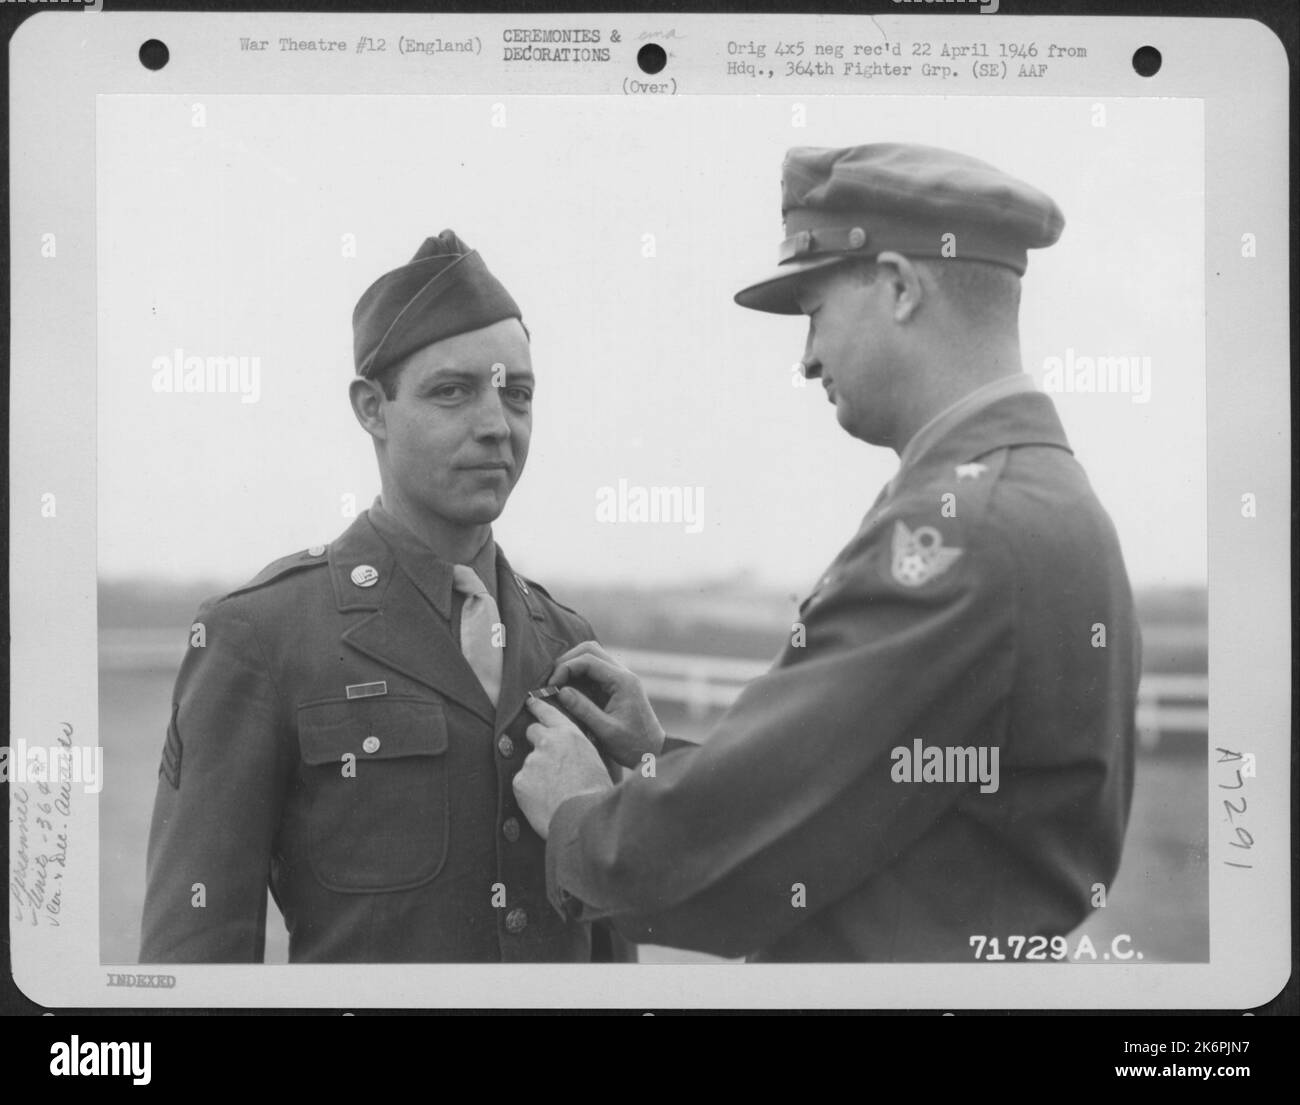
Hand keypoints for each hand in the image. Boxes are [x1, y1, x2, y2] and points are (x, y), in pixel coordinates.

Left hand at [512, 696, 613, 839]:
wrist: (583, 817)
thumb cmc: (596, 792)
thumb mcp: (595, 761)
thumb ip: (578, 749)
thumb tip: (573, 752)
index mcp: (569, 735)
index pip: (548, 713)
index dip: (538, 706)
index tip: (530, 702)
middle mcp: (547, 742)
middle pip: (532, 732)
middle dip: (537, 743)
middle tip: (548, 762)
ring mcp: (531, 761)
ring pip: (530, 763)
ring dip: (536, 773)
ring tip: (553, 791)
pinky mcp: (520, 781)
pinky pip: (522, 783)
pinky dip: (529, 791)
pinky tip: (544, 801)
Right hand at [547, 641, 665, 768]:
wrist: (653, 751)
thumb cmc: (632, 745)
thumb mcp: (606, 731)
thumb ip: (583, 710)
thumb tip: (561, 691)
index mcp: (622, 681)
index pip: (588, 660)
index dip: (566, 667)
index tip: (551, 685)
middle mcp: (623, 674)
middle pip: (590, 650)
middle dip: (567, 661)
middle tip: (552, 681)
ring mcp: (620, 678)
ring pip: (592, 656)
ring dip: (573, 666)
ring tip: (557, 684)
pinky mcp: (616, 685)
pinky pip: (595, 670)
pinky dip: (579, 674)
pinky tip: (569, 689)